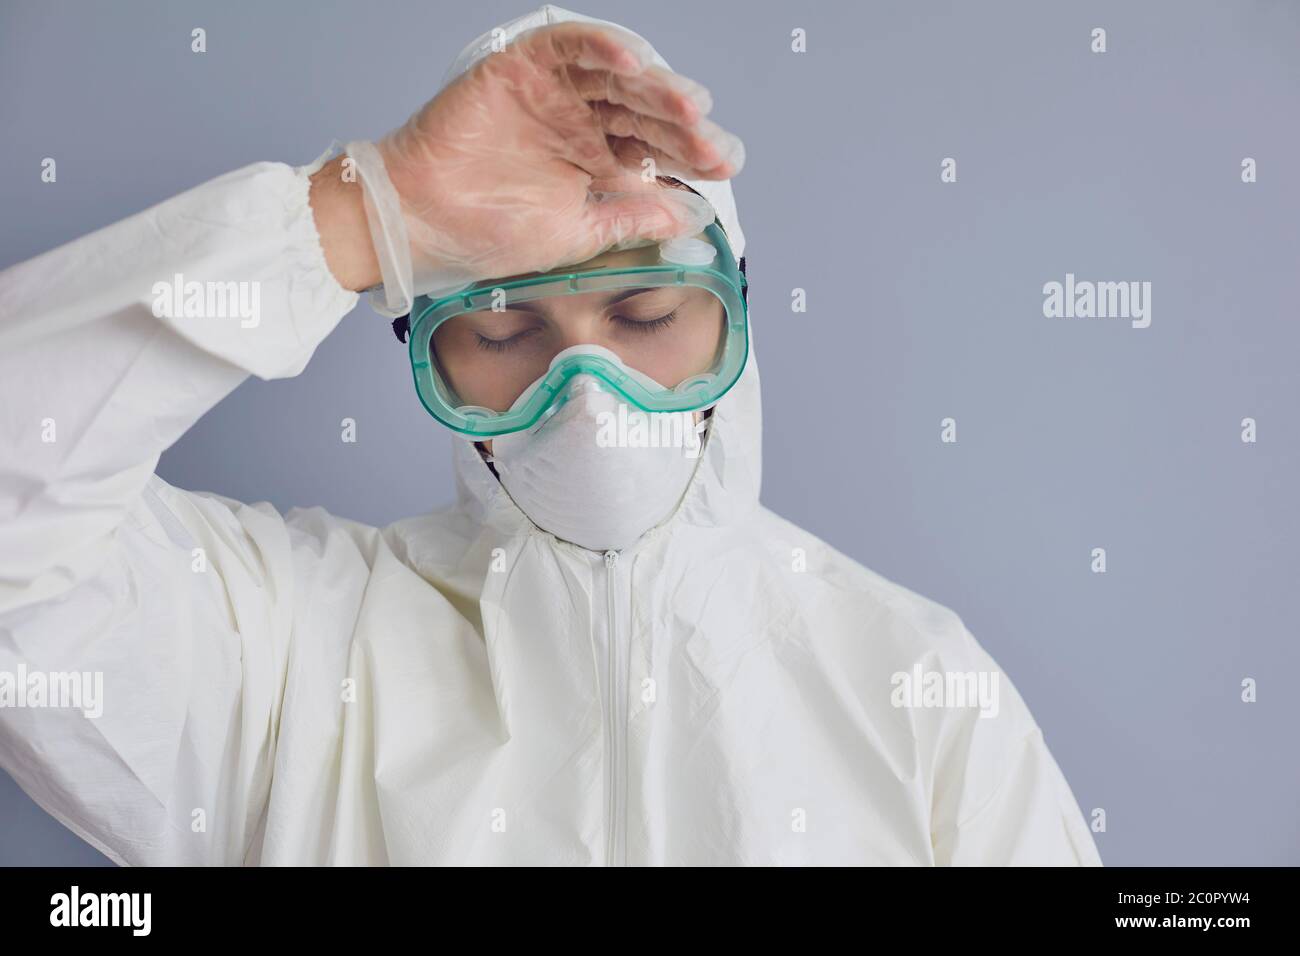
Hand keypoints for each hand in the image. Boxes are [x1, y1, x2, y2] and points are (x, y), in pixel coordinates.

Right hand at [338, 21, 744, 307]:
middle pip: (644, 109)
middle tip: (710, 138)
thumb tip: (684, 214)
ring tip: (685, 103)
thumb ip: (629, 218)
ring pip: (615, 76)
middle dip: (681, 122)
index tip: (723, 163)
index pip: (655, 146)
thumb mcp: (575, 234)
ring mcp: (554, 93)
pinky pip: (568, 46)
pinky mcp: (522, 69)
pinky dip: (601, 47)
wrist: (422, 222)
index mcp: (595, 160)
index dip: (690, 151)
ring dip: (653, 85)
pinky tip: (633, 64)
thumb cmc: (486, 232)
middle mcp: (580, 122)